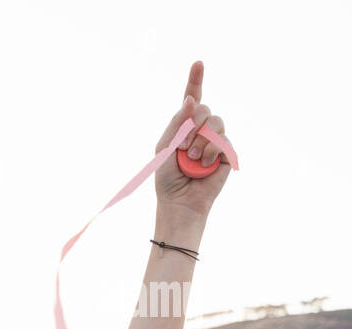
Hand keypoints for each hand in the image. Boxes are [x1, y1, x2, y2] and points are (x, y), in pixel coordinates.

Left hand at [153, 61, 232, 221]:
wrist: (179, 200)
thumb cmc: (168, 177)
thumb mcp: (165, 147)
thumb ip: (177, 123)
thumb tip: (192, 100)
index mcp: (185, 126)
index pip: (192, 99)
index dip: (195, 80)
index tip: (198, 63)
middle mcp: (202, 130)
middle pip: (205, 109)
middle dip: (192, 125)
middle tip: (182, 147)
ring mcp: (216, 140)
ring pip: (216, 122)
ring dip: (200, 140)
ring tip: (191, 158)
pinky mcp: (227, 153)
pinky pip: (222, 140)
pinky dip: (209, 151)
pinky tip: (202, 165)